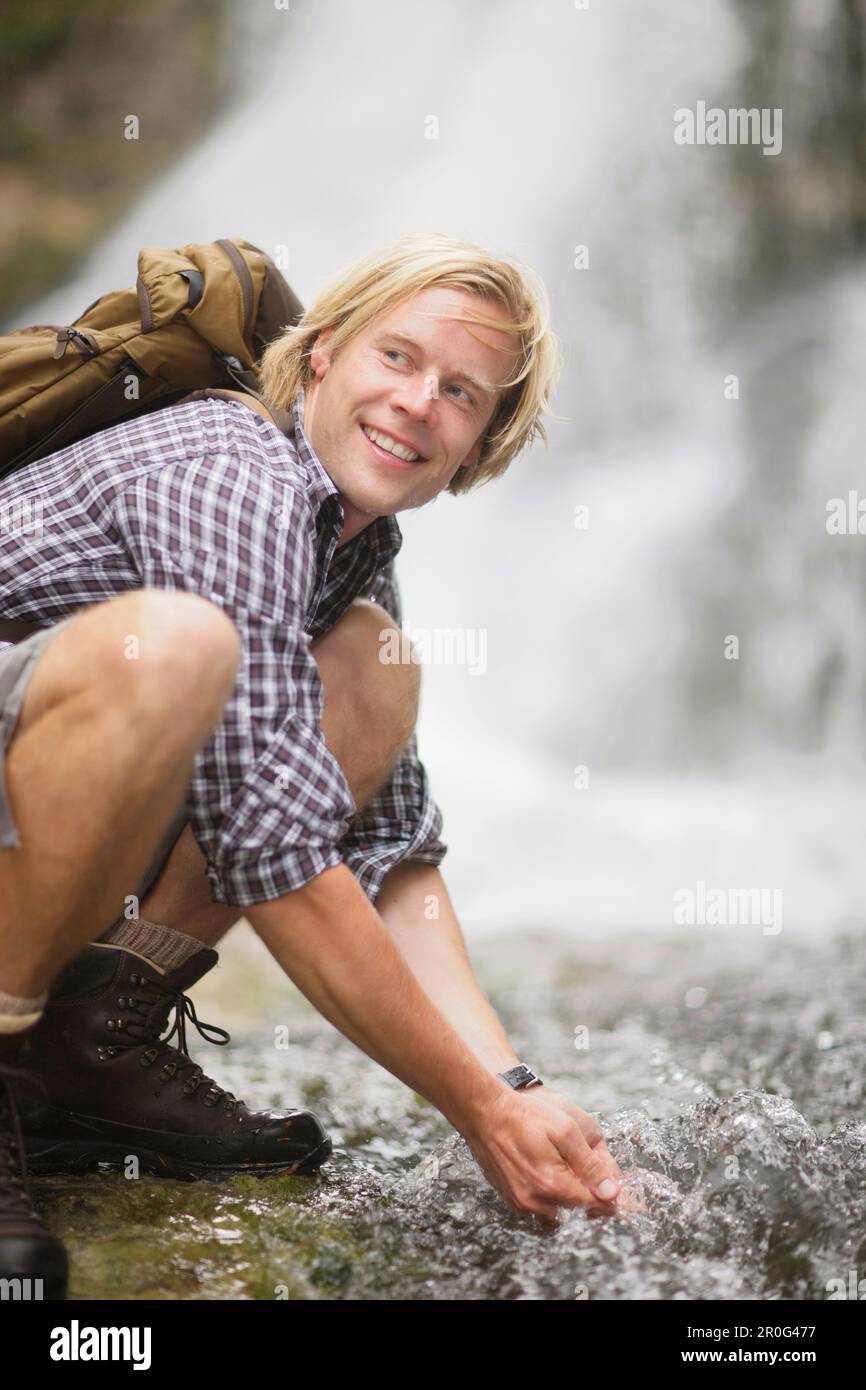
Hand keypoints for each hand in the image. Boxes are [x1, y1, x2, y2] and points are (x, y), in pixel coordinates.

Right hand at [461, 1082, 638, 1223]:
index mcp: (553, 1184)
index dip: (613, 1200)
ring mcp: (521, 1203)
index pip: (594, 1205)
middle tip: (603, 1183)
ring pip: (559, 1215)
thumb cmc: (526, 1116)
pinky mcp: (512, 1200)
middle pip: (578, 1213)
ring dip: (573, 1201)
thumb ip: (590, 1164)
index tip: (626, 1198)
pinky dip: (554, 1199)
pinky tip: (555, 1177)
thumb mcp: (566, 1131)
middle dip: (593, 1199)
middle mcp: (535, 1202)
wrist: (485, 1112)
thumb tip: (611, 1193)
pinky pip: (541, 1210)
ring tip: (576, 1176)